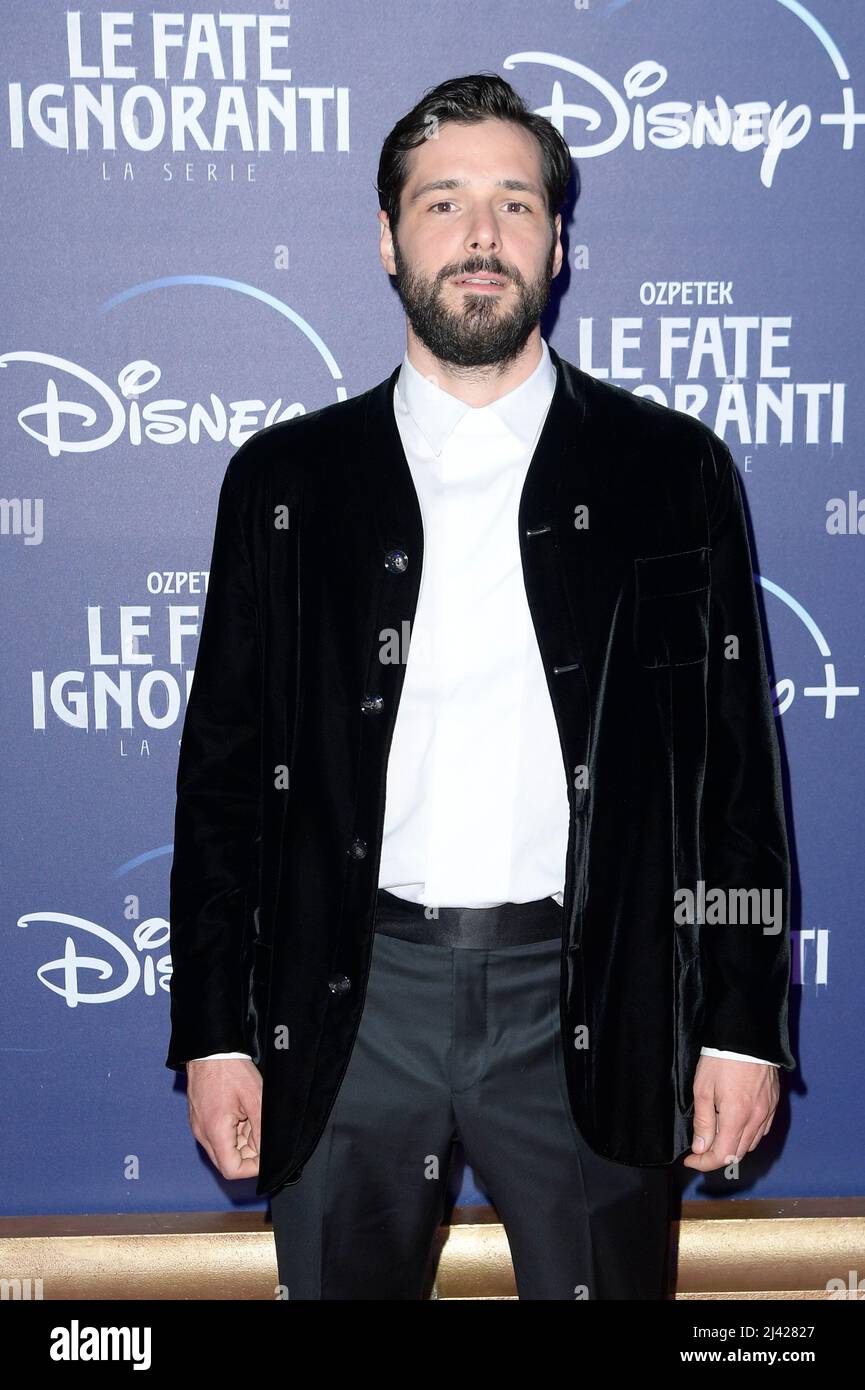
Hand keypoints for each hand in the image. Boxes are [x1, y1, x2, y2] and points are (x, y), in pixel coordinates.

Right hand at [185, 1058, 262, 1178]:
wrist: (210, 1051)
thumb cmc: (230, 1070)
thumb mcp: (255, 1099)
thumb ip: (261, 1129)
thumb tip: (267, 1152)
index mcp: (215, 1131)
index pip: (232, 1170)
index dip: (252, 1168)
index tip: (265, 1155)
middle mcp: (203, 1134)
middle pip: (227, 1162)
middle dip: (247, 1154)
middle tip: (260, 1132)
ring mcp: (199, 1127)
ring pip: (223, 1149)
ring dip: (240, 1141)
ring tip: (250, 1117)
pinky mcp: (200, 1119)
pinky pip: (217, 1137)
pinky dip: (232, 1132)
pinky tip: (240, 1113)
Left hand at [682, 1055, 778, 1171]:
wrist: (746, 1036)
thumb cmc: (720, 1059)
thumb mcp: (702, 1088)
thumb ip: (703, 1121)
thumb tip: (700, 1148)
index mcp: (736, 1117)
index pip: (723, 1156)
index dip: (704, 1163)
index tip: (690, 1160)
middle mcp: (756, 1119)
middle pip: (738, 1154)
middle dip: (716, 1157)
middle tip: (699, 1150)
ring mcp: (767, 1112)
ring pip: (751, 1144)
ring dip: (733, 1148)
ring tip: (715, 1138)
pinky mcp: (773, 1104)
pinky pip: (762, 1131)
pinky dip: (748, 1136)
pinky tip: (736, 1127)